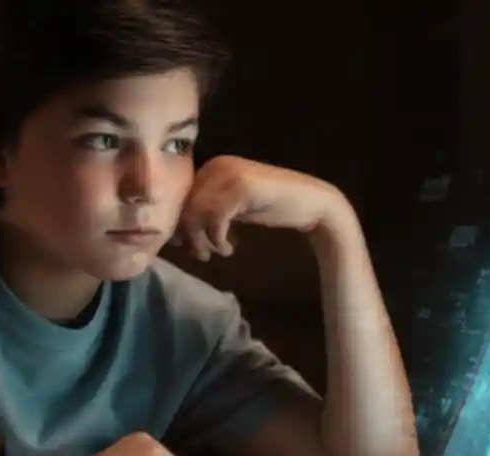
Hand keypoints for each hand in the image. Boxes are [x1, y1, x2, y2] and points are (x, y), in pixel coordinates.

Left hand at [174, 155, 351, 260]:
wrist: (313, 203)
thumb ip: (207, 215)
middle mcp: (217, 165)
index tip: (191, 248)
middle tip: (203, 256)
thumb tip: (176, 234)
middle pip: (184, 206)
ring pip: (196, 213)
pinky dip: (218, 239)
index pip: (181, 198)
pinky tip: (230, 248)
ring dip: (203, 240)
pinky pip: (214, 219)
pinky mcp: (241, 188)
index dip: (182, 226)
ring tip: (219, 253)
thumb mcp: (233, 209)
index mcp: (212, 167)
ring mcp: (229, 173)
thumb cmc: (272, 207)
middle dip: (190, 236)